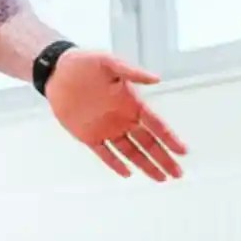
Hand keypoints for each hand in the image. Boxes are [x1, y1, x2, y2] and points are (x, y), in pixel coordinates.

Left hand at [45, 49, 186, 181]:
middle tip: (177, 174)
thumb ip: (131, 72)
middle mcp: (123, 118)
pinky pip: (105, 153)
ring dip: (145, 165)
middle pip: (148, 143)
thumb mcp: (109, 63)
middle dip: (163, 158)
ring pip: (130, 151)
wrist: (57, 72)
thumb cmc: (85, 63)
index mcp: (131, 102)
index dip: (169, 138)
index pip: (156, 124)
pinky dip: (115, 164)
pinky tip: (127, 173)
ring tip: (160, 178)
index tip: (183, 151)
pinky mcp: (88, 136)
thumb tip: (156, 79)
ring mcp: (107, 129)